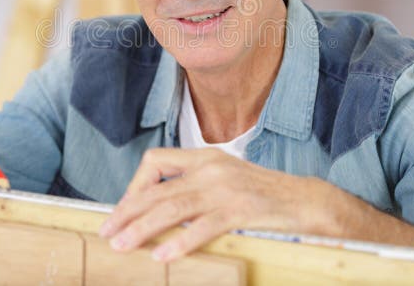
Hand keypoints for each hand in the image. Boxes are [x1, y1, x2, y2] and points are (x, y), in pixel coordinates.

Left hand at [98, 148, 334, 261]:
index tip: (123, 210)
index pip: (156, 161)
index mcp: (205, 157)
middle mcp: (211, 167)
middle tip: (107, 232)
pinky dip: (181, 242)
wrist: (307, 201)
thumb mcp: (225, 180)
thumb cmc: (264, 195)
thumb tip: (160, 211)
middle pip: (157, 188)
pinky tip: (164, 256)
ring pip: (173, 207)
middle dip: (127, 212)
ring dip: (143, 228)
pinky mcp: (241, 209)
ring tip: (122, 245)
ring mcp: (226, 187)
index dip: (134, 186)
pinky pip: (204, 226)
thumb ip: (195, 187)